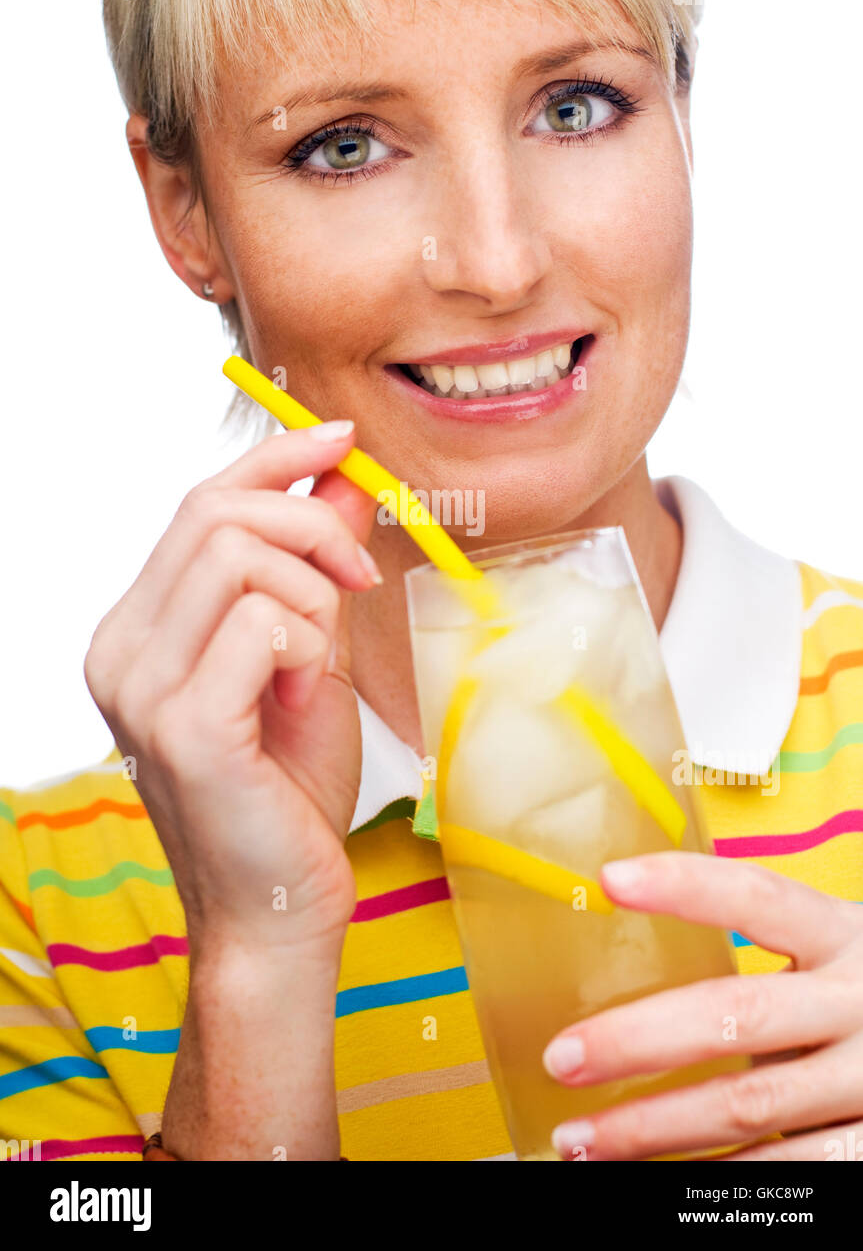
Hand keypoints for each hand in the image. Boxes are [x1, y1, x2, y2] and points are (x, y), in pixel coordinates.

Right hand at [84, 421, 380, 955]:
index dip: (274, 458)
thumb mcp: (313, 657)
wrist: (279, 909)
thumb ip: (317, 570)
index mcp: (142, 629)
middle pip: (216, 513)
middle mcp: (122, 649)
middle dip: (312, 527)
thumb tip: (342, 479)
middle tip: (360, 580)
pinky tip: (306, 701)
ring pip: (242, 558)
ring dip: (314, 601)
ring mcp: (141, 687)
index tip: (342, 440)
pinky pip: (263, 623)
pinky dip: (310, 648)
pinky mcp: (182, 724)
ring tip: (319, 669)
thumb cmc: (291, 793)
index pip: (198, 504)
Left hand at [542, 852, 862, 1160]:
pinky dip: (723, 1181)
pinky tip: (664, 1183)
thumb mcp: (839, 957)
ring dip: (656, 1128)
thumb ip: (769, 975)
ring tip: (583, 1140)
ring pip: (753, 1106)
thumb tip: (639, 1007)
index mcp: (843, 936)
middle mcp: (861, 1001)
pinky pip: (794, 1171)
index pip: (758, 898)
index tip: (609, 878)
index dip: (685, 885)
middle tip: (562, 1058)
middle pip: (738, 1016)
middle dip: (639, 1040)